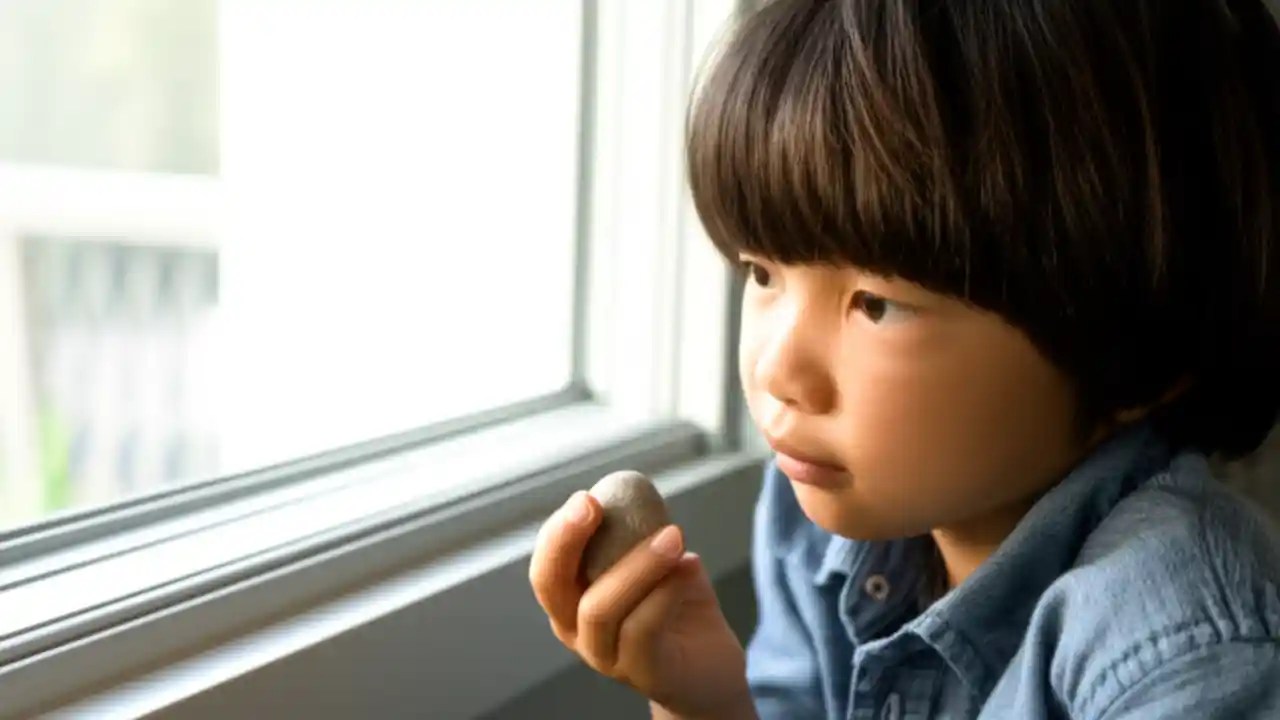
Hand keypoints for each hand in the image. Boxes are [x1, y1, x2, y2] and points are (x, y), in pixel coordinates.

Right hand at [529, 490, 754, 717]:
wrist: (711, 672)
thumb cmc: (676, 609)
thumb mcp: (658, 563)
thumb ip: (645, 534)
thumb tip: (644, 501)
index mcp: (572, 601)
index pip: (546, 565)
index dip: (558, 531)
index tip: (587, 497)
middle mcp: (577, 630)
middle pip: (551, 586)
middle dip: (565, 540)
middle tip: (594, 504)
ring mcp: (605, 656)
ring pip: (599, 608)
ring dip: (637, 564)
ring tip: (673, 535)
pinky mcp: (641, 672)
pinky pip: (641, 629)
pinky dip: (664, 591)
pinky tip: (688, 565)